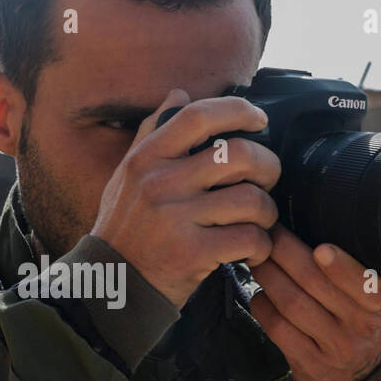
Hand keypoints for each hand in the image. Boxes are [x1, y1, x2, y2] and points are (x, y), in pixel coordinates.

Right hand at [90, 88, 280, 309]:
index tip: (259, 120)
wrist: (111, 287)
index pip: (198, 116)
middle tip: (267, 181)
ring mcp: (176, 218)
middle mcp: (160, 183)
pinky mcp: (193, 253)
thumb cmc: (124, 230)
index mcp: (146, 158)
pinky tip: (250, 252)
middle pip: (240, 154)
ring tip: (259, 223)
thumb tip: (178, 93)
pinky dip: (260, 247)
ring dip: (267, 214)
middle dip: (268, 166)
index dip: (238, 110)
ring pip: (252, 200)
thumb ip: (152, 134)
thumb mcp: (126, 177)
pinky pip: (249, 239)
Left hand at [248, 224, 380, 380]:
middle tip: (266, 231)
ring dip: (268, 275)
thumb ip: (370, 266)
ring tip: (257, 256)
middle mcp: (363, 327)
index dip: (342, 267)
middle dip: (285, 253)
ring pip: (292, 304)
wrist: (362, 375)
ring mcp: (336, 349)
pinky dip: (262, 305)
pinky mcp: (311, 365)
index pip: (367, 285)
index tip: (321, 250)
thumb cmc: (367, 316)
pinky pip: (278, 329)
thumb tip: (331, 219)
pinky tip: (259, 292)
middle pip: (315, 285)